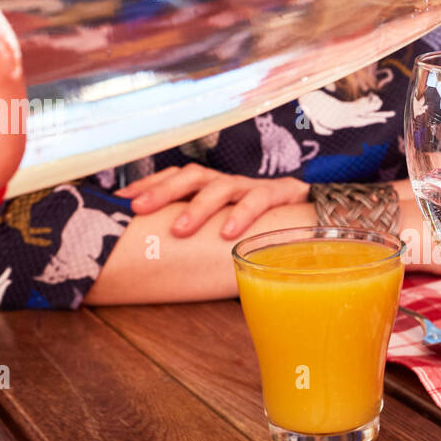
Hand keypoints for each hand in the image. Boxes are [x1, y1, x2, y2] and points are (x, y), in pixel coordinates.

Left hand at [117, 164, 309, 238]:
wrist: (320, 217)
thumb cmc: (266, 230)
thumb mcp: (230, 232)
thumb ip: (205, 240)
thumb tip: (160, 265)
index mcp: (214, 189)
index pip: (176, 178)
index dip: (148, 185)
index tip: (119, 202)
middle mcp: (230, 183)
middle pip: (191, 175)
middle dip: (163, 190)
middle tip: (139, 210)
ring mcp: (254, 186)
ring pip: (221, 186)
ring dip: (198, 206)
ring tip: (180, 230)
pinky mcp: (282, 193)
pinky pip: (259, 199)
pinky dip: (242, 214)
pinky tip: (228, 233)